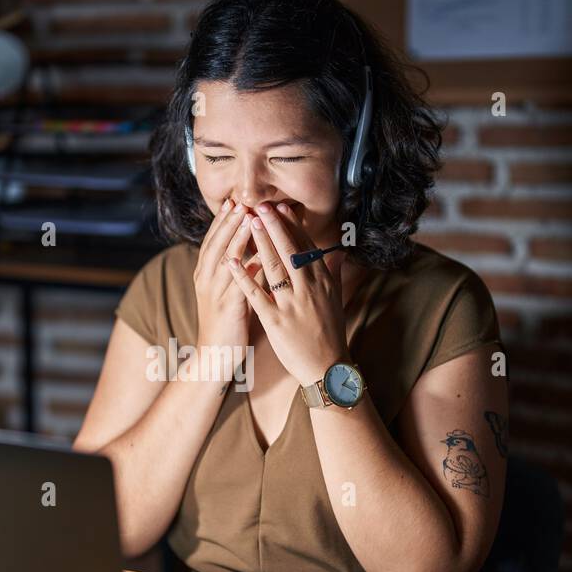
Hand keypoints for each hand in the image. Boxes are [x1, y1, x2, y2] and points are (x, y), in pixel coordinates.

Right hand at [194, 199, 263, 351]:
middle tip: (240, 201)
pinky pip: (240, 282)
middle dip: (229, 222)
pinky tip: (262, 255)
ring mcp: (214, 293)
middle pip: (216, 244)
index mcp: (205, 274)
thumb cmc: (226, 323)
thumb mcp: (227, 291)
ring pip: (226, 259)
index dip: (222, 221)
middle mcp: (206, 280)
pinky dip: (250, 267)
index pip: (212, 240)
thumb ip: (237, 270)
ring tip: (249, 218)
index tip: (233, 201)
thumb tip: (253, 249)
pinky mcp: (227, 308)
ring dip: (237, 238)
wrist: (215, 356)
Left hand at [224, 202, 349, 386]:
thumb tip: (339, 251)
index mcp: (323, 281)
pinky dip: (244, 277)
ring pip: (274, 267)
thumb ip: (335, 272)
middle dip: (275, 226)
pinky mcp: (276, 321)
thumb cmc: (330, 332)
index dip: (293, 226)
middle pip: (290, 250)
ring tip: (249, 222)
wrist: (328, 367)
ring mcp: (292, 304)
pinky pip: (257, 295)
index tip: (281, 207)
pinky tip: (232, 261)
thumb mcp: (336, 299)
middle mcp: (309, 289)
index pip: (306, 247)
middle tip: (262, 204)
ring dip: (261, 242)